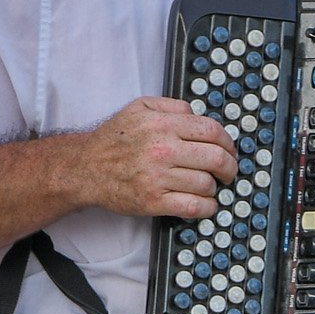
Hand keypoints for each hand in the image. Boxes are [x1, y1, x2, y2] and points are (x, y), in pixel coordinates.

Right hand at [75, 97, 235, 220]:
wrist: (86, 168)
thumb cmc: (113, 139)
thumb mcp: (139, 108)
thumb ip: (172, 106)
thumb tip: (198, 116)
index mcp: (161, 124)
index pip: (211, 131)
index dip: (228, 143)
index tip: (229, 151)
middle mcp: (162, 149)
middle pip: (216, 158)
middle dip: (229, 167)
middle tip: (227, 172)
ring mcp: (158, 177)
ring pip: (207, 184)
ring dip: (213, 187)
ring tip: (206, 186)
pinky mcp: (154, 202)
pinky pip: (195, 207)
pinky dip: (207, 207)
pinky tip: (203, 203)